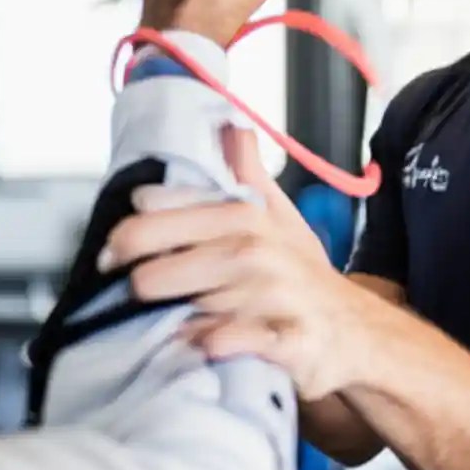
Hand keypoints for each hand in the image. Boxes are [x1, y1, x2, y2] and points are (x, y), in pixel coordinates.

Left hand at [100, 126, 363, 399]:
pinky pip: (225, 344)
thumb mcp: (276, 215)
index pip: (155, 214)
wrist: (355, 329)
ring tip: (172, 324)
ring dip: (169, 323)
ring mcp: (268, 296)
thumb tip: (229, 122)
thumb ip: (244, 172)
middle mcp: (252, 251)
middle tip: (136, 296)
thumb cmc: (301, 273)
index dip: (124, 238)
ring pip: (184, 311)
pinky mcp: (285, 341)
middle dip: (138, 287)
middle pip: (154, 272)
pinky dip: (207, 348)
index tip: (115, 253)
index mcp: (241, 215)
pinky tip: (204, 347)